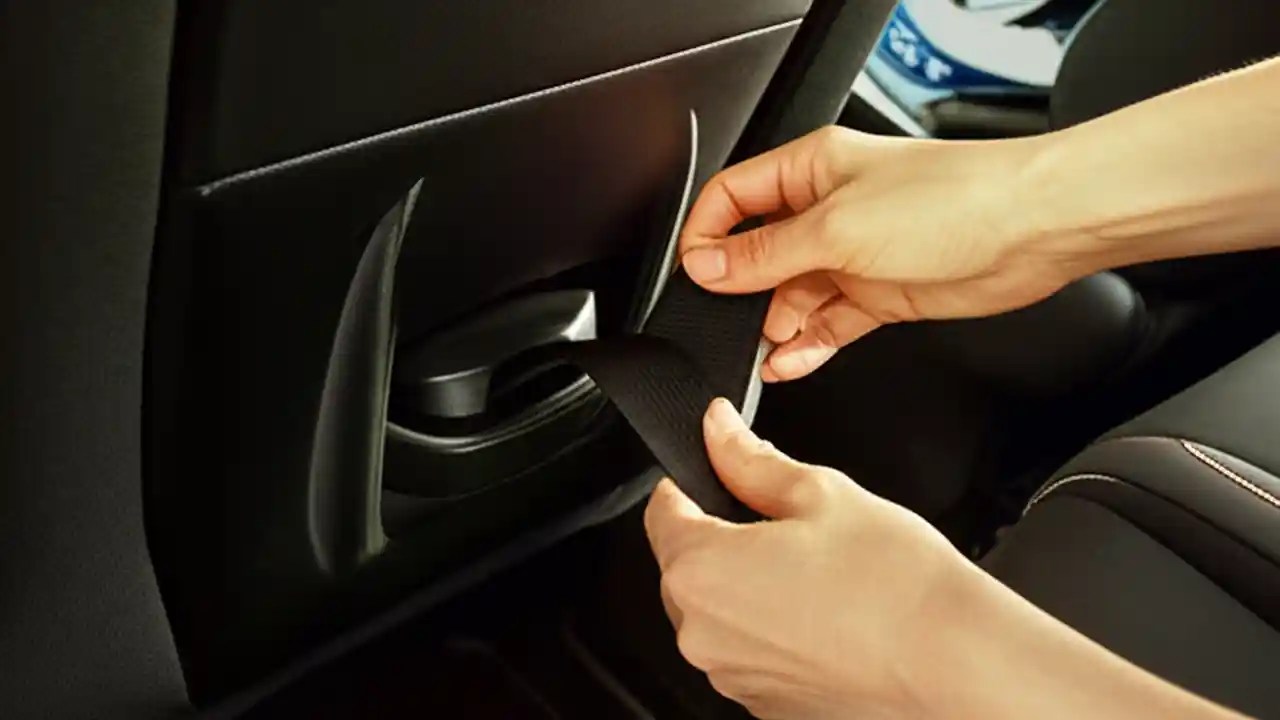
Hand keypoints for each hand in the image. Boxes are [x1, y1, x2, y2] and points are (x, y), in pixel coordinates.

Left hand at [644, 398, 985, 718]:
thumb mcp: (818, 493)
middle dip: (722, 538)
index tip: (720, 475)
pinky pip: (747, 651)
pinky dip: (770, 630)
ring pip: (718, 611)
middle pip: (685, 565)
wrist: (954, 662)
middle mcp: (701, 633)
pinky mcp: (762, 704)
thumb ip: (749, 459)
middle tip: (787, 526)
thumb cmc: (894, 583)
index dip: (690, 483)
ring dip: (747, 587)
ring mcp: (730, 675)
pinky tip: (823, 616)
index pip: (661, 511)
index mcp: (700, 569)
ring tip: (816, 575)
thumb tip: (717, 428)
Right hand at [679, 127, 1073, 380]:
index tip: (694, 277)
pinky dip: (807, 345)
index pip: (733, 199)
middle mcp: (829, 209)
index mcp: (811, 170)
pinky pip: (827, 323)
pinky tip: (790, 361)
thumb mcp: (837, 228)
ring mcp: (855, 253)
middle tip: (728, 322)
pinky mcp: (880, 293)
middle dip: (741, 292)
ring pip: (792, 295)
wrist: (1033, 229)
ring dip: (775, 326)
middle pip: (759, 253)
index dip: (707, 237)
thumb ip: (765, 254)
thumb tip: (707, 266)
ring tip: (764, 352)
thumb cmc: (953, 201)